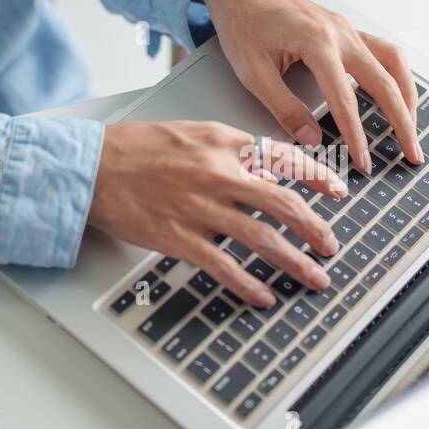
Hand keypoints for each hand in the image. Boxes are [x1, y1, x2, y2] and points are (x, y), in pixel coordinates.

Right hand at [88, 120, 347, 307]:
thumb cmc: (136, 149)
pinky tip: (263, 296)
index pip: (284, 158)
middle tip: (332, 245)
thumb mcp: (193, 133)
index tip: (338, 190)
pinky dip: (247, 284)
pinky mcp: (179, 238)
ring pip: (262, 238)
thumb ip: (233, 150)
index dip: (317, 176)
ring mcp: (200, 208)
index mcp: (224, 143)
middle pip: (283, 203)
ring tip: (314, 277)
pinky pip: (224, 265)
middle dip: (315, 228)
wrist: (90, 167)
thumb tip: (269, 173)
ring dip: (294, 261)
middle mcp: (219, 174)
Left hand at [196, 0, 423, 173]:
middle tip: (412, 152)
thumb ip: (284, 108)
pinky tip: (397, 94)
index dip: (357, 135)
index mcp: (316, 42)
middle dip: (402, 120)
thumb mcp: (253, 73)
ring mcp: (346, 28)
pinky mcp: (346, 29)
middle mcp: (340, 33)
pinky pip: (384, 51)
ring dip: (407, 95)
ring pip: (394, 62)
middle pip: (384, 81)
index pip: (345, 99)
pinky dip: (396, 75)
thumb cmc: (242, 22)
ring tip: (412, 125)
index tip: (364, 161)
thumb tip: (312, 138)